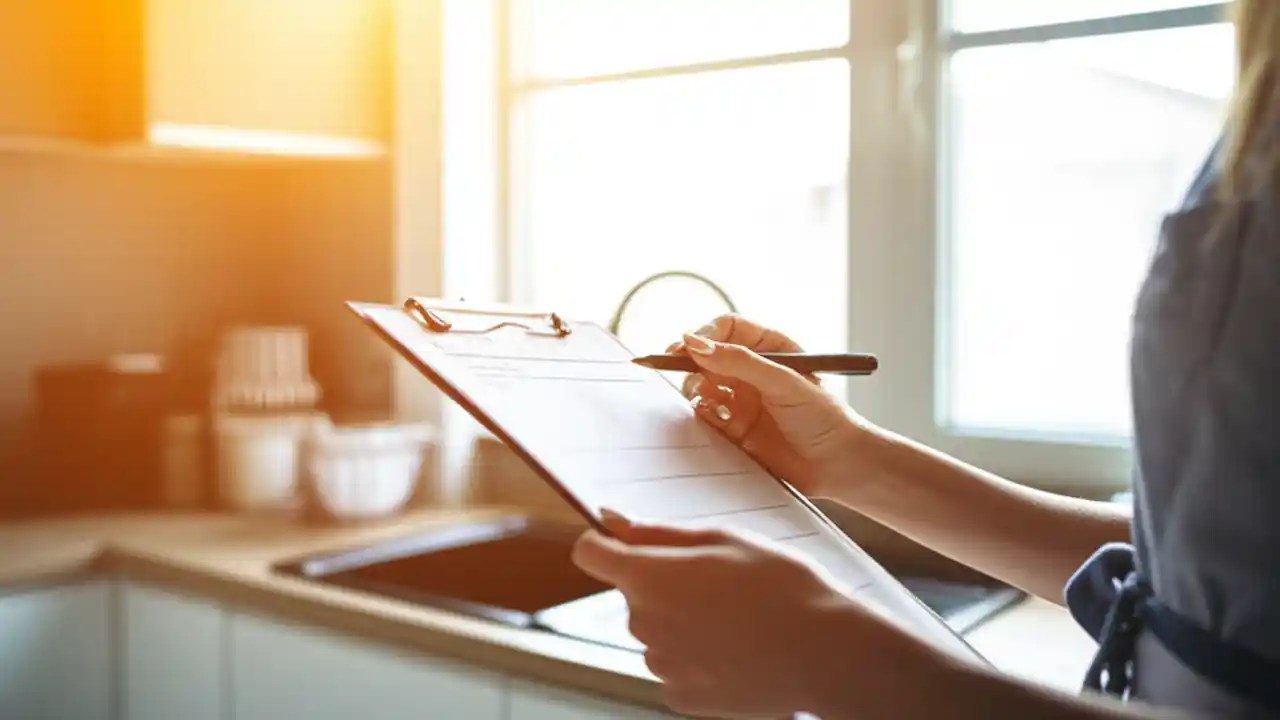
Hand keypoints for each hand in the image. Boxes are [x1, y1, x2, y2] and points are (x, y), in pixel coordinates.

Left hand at [573, 512, 940, 718]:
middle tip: (718, 580)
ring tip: (736, 617)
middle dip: (662, 583)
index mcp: (649, 577)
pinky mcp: (681, 696)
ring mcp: (661, 664)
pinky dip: (695, 657)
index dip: (606, 544)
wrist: (824, 651)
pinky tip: (735, 648)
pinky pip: (675, 666)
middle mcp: (643, 623)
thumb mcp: (723, 538)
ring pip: (656, 631)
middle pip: (634, 594)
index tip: (628, 543)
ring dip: (681, 621)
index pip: (590, 553)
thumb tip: (609, 520)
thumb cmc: (780, 584)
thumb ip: (658, 532)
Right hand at [672, 315, 877, 498]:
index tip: (687, 347)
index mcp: (772, 349)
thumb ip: (738, 362)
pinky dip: (703, 414)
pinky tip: (714, 420)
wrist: (838, 467)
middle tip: (679, 370)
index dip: (705, 335)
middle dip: (692, 362)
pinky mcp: (736, 429)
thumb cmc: (824, 418)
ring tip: (704, 398)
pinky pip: (707, 415)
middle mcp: (755, 372)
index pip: (728, 329)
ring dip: (696, 388)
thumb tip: (695, 343)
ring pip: (702, 384)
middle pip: (709, 355)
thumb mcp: (783, 382)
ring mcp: (744, 400)